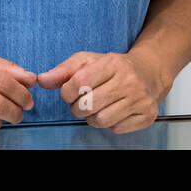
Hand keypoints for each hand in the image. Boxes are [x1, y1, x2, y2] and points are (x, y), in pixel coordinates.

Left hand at [37, 51, 169, 133]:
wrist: (149, 72)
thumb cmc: (114, 67)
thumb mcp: (87, 61)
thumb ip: (63, 71)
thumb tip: (42, 80)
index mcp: (112, 64)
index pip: (79, 83)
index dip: (67, 92)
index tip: (69, 91)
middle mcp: (129, 81)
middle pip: (88, 105)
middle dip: (77, 107)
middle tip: (82, 101)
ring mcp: (140, 99)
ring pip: (101, 120)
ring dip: (91, 118)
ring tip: (96, 107)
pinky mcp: (146, 115)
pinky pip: (116, 129)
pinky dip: (109, 124)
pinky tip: (112, 111)